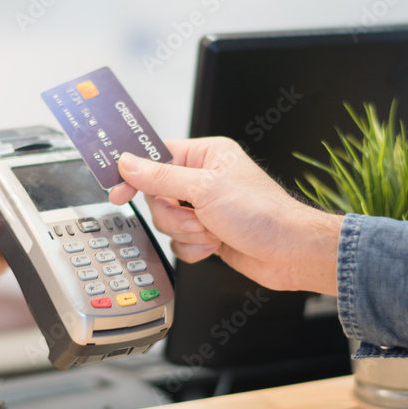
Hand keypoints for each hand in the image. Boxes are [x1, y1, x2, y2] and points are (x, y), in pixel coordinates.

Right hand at [109, 137, 341, 294]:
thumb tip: (128, 162)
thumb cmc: (262, 213)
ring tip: (212, 232)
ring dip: (186, 232)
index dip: (135, 173)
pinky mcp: (207, 233)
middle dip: (173, 214)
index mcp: (206, 155)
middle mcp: (203, 179)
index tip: (118, 190)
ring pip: (167, 221)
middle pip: (157, 195)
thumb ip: (161, 176)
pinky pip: (179, 241)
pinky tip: (215, 245)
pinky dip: (194, 248)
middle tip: (195, 217)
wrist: (289, 252)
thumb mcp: (205, 189)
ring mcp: (204, 208)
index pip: (156, 156)